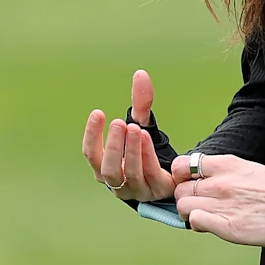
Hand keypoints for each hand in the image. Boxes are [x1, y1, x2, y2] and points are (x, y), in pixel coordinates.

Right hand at [81, 70, 176, 202]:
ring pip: (130, 173)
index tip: (98, 112)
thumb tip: (141, 74)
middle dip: (112, 145)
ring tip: (135, 129)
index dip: (91, 134)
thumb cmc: (148, 149)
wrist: (174, 172)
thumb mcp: (141, 125)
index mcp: (104, 168)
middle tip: (119, 122)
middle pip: (108, 169)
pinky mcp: (157, 191)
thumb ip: (140, 104)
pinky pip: (150, 175)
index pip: (90, 155)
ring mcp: (137, 190)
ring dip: (131, 150)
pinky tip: (146, 138)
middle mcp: (117, 183)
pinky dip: (147, 156)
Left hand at [170, 153, 264, 246]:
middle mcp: (220, 183)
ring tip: (201, 215)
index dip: (180, 176)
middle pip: (180, 189)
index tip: (188, 183)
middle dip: (184, 197)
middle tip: (197, 204)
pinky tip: (207, 225)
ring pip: (183, 205)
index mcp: (225, 165)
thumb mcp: (244, 168)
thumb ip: (219, 172)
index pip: (182, 165)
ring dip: (188, 212)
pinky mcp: (227, 226)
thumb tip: (198, 180)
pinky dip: (196, 223)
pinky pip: (195, 220)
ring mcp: (222, 204)